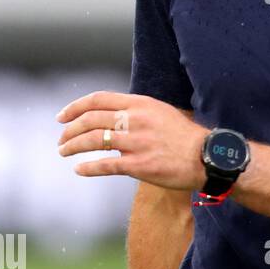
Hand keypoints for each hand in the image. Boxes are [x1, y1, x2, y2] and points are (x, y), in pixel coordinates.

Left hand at [56, 91, 207, 190]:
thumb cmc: (184, 137)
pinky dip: (87, 167)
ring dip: (72, 146)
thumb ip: (136, 111)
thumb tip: (109, 116)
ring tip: (64, 152)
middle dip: (69, 130)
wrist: (208, 157)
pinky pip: (105, 165)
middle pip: (90, 120)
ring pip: (93, 140)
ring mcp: (137, 143)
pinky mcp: (139, 165)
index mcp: (141, 104)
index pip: (98, 99)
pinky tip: (79, 169)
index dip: (74, 108)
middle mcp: (137, 120)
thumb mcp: (161, 113)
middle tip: (62, 140)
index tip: (62, 117)